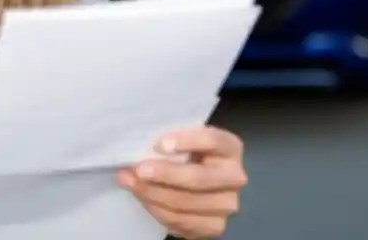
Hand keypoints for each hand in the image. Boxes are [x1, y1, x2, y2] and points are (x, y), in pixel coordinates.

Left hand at [117, 125, 248, 238]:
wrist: (195, 182)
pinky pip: (182, 221)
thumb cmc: (185, 154)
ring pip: (188, 203)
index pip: (213, 140)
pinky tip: (144, 199)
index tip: (159, 144)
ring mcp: (228, 204)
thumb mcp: (182, 141)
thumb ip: (169, 142)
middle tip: (139, 170)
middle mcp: (235, 176)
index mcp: (230, 147)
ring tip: (131, 183)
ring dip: (154, 194)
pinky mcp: (216, 226)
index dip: (186, 141)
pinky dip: (158, 210)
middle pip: (200, 178)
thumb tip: (135, 150)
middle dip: (166, 174)